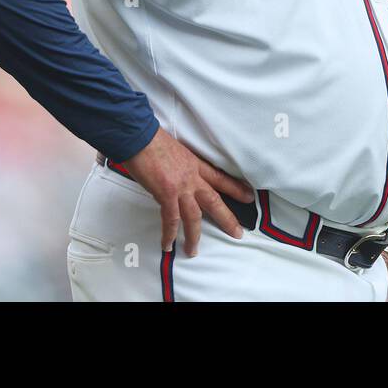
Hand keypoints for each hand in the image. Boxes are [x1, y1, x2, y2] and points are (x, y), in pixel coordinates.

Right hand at [119, 127, 254, 257]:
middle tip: (237, 233)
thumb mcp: (175, 150)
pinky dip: (169, 234)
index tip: (249, 196)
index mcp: (195, 164)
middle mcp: (192, 177)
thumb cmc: (152, 140)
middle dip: (227, 218)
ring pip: (194, 217)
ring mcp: (180, 187)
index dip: (235, 188)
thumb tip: (175, 175)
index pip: (220, 178)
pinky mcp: (166, 194)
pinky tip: (167, 245)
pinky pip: (171, 220)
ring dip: (193, 236)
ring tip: (192, 251)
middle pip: (214, 201)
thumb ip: (180, 165)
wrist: (139, 136)